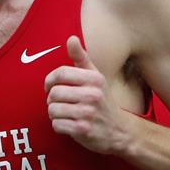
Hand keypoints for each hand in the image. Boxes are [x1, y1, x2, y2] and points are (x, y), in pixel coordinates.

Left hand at [45, 36, 127, 154]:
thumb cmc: (103, 101)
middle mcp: (93, 95)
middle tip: (59, 103)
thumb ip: (81, 58)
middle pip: (54, 93)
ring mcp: (88, 113)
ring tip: (64, 114)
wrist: (119, 130)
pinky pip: (57, 125)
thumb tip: (71, 38)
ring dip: (54, 114)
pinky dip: (59, 126)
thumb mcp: (96, 78)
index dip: (50, 80)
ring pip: (53, 109)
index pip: (61, 73)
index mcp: (95, 79)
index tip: (50, 86)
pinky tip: (69, 124)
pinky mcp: (83, 130)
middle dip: (52, 100)